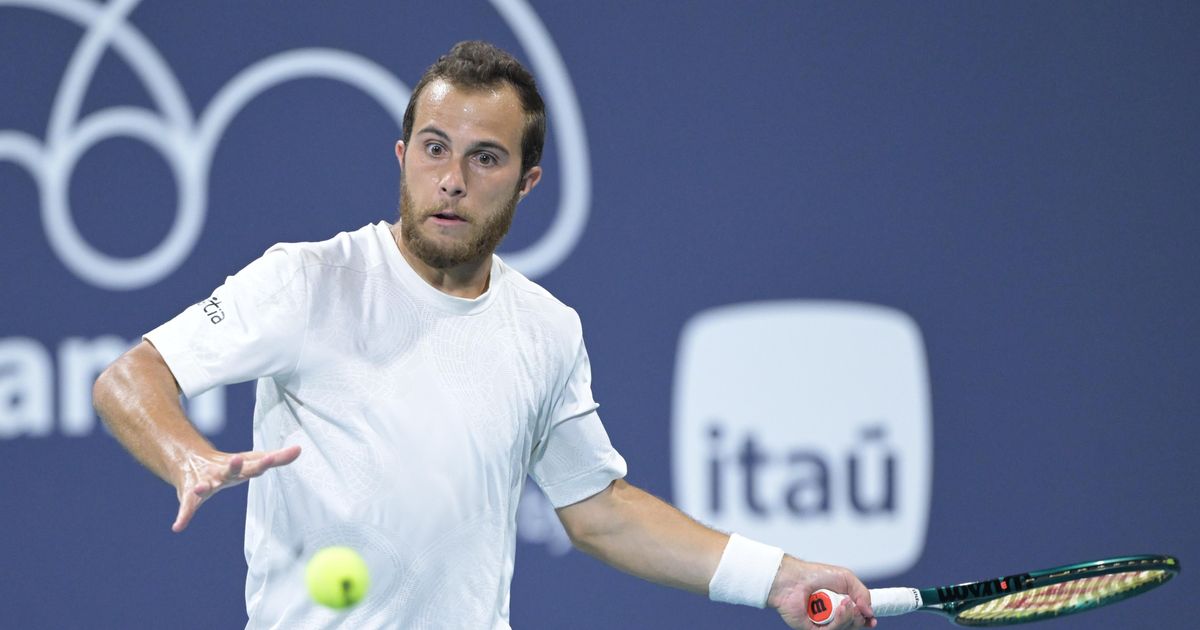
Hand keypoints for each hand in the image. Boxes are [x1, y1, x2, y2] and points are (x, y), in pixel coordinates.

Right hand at [171, 445, 300, 531]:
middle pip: (229, 470)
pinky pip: (186, 506)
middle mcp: (221, 472)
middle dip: (233, 466)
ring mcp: (205, 482)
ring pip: (203, 485)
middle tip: (236, 459)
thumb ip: (276, 458)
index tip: (271, 458)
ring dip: (202, 487)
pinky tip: (178, 527)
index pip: (253, 464)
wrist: (191, 462)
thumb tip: (299, 449)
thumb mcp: (251, 460)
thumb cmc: (229, 465)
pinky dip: (183, 516)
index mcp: (239, 466)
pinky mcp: (189, 494)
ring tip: (201, 488)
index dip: (263, 462)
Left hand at [770, 557, 876, 628]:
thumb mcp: (847, 579)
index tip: (872, 621)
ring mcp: (822, 624)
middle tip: (855, 606)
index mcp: (840, 605)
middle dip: (858, 618)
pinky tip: (838, 609)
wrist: (794, 578)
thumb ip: (862, 594)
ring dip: (848, 618)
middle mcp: (832, 616)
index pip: (856, 619)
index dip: (865, 621)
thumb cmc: (816, 575)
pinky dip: (838, 623)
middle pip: (853, 626)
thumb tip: (870, 612)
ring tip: (844, 604)